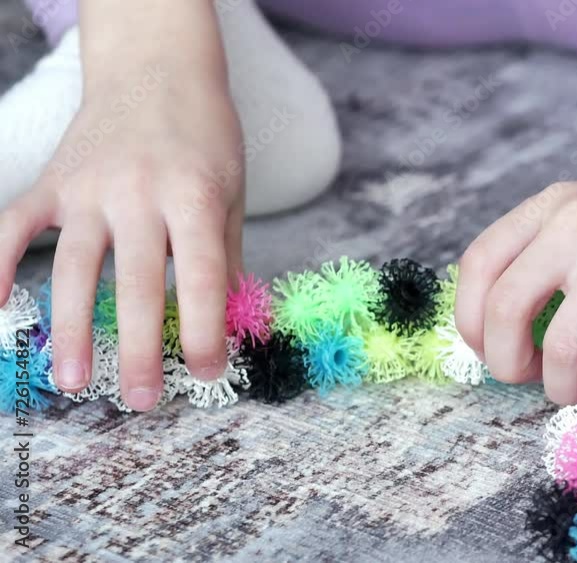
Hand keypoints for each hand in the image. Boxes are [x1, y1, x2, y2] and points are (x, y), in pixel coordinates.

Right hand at [0, 76, 244, 410]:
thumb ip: (224, 256)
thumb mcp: (231, 192)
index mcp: (194, 196)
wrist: (158, 70)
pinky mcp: (51, 181)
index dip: (205, 327)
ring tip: (71, 382)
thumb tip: (228, 322)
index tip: (207, 371)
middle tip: (139, 400)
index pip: (200, 273)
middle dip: (138, 347)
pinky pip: (13, 226)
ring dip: (71, 328)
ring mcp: (88, 186)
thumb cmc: (204, 138)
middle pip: (135, 281)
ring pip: (74, 267)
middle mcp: (138, 192)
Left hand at [455, 167, 576, 407]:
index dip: (470, 320)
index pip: (477, 265)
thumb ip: (547, 256)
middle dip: (506, 362)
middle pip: (501, 310)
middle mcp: (574, 225)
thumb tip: (501, 331)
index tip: (490, 349)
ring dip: (563, 388)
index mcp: (551, 208)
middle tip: (530, 376)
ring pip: (558, 349)